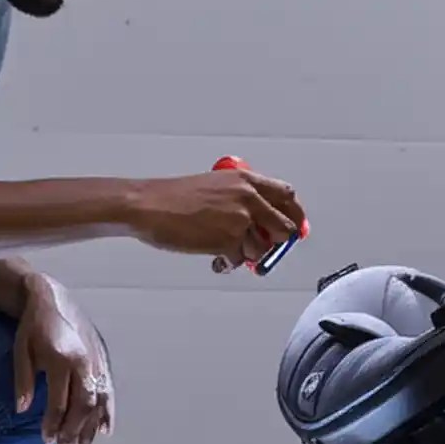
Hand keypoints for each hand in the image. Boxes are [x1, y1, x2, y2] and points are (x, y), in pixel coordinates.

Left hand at [14, 273, 114, 443]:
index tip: (46, 439)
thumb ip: (24, 381)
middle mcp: (83, 362)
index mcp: (61, 360)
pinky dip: (108, 411)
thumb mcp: (21, 352)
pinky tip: (104, 428)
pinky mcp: (102, 359)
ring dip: (91, 425)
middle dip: (74, 429)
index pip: (59, 402)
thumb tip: (23, 410)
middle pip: (82, 405)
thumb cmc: (32, 326)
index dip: (53, 424)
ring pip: (98, 400)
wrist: (52, 298)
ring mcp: (96, 360)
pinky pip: (108, 389)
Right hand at [133, 169, 305, 269]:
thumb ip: (241, 200)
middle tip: (263, 248)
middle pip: (284, 227)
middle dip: (275, 242)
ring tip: (222, 247)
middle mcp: (248, 198)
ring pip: (261, 249)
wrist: (148, 206)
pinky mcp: (229, 240)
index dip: (294, 214)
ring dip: (244, 253)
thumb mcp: (215, 186)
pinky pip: (239, 260)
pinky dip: (227, 263)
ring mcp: (240, 220)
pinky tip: (213, 256)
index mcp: (245, 180)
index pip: (287, 195)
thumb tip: (259, 221)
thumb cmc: (173, 197)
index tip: (296, 226)